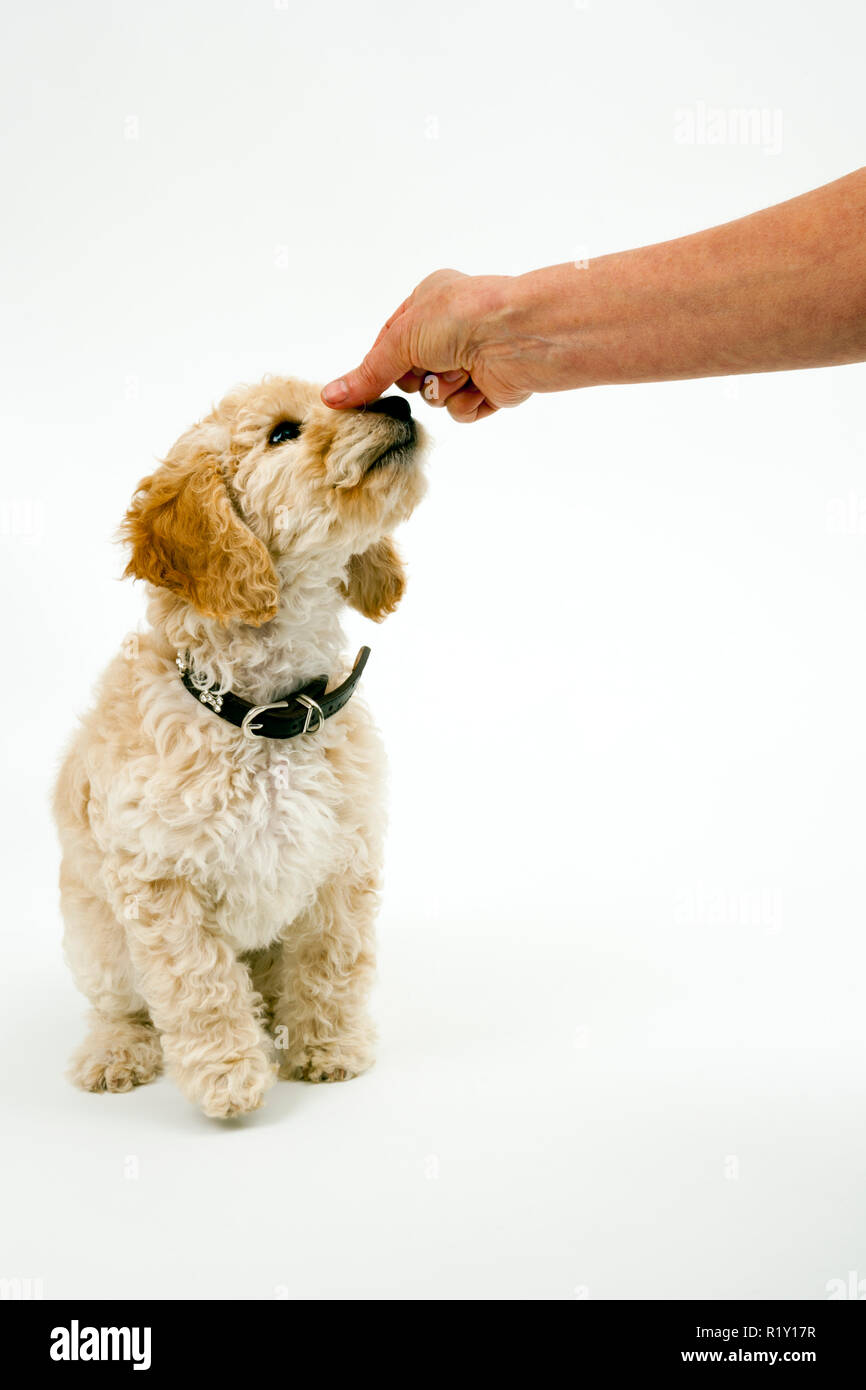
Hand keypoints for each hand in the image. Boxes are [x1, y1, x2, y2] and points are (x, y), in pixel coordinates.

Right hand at [320, 269, 531, 423]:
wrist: (517, 336)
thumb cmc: (462, 316)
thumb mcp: (402, 338)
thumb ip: (368, 373)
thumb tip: (330, 398)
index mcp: (428, 303)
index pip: (388, 345)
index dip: (380, 366)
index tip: (368, 384)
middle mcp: (450, 330)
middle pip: (409, 376)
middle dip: (417, 377)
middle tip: (432, 363)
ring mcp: (471, 360)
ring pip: (435, 396)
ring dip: (444, 389)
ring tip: (463, 369)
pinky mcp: (491, 387)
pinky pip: (461, 410)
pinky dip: (467, 402)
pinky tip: (481, 383)